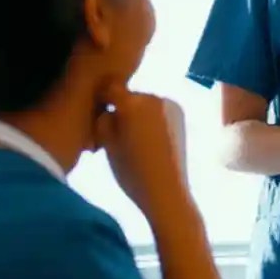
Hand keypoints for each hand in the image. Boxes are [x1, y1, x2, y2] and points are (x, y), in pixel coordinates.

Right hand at [94, 82, 191, 225]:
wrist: (166, 190)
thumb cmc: (131, 170)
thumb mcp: (106, 144)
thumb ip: (103, 119)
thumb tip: (108, 109)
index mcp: (132, 103)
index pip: (110, 88)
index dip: (103, 99)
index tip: (99, 114)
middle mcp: (153, 97)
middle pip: (130, 97)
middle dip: (123, 110)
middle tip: (117, 133)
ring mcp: (170, 105)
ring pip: (145, 104)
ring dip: (139, 114)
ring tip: (135, 140)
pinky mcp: (181, 114)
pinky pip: (159, 110)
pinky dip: (153, 119)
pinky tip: (151, 140)